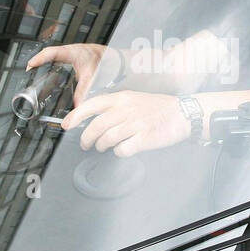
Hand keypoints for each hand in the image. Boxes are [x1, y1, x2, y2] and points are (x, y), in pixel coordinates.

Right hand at [27, 43, 110, 104]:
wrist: (118, 59)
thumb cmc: (106, 60)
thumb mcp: (92, 76)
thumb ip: (84, 91)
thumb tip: (77, 106)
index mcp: (71, 51)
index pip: (51, 52)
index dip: (39, 58)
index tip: (30, 65)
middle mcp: (69, 52)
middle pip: (48, 55)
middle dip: (38, 62)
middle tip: (28, 71)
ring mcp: (71, 55)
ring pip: (53, 58)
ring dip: (44, 65)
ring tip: (34, 74)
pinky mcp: (74, 60)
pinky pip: (59, 62)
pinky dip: (53, 68)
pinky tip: (50, 77)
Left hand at [63, 91, 190, 156]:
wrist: (183, 113)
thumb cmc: (159, 108)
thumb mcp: (134, 99)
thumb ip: (114, 106)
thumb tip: (94, 118)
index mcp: (122, 98)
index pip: (92, 105)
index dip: (76, 116)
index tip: (66, 125)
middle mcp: (127, 109)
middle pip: (96, 126)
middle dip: (86, 138)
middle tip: (85, 144)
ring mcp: (136, 124)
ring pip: (107, 138)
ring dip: (101, 146)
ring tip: (102, 147)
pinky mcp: (145, 138)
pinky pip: (123, 149)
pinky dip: (119, 152)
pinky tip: (122, 149)